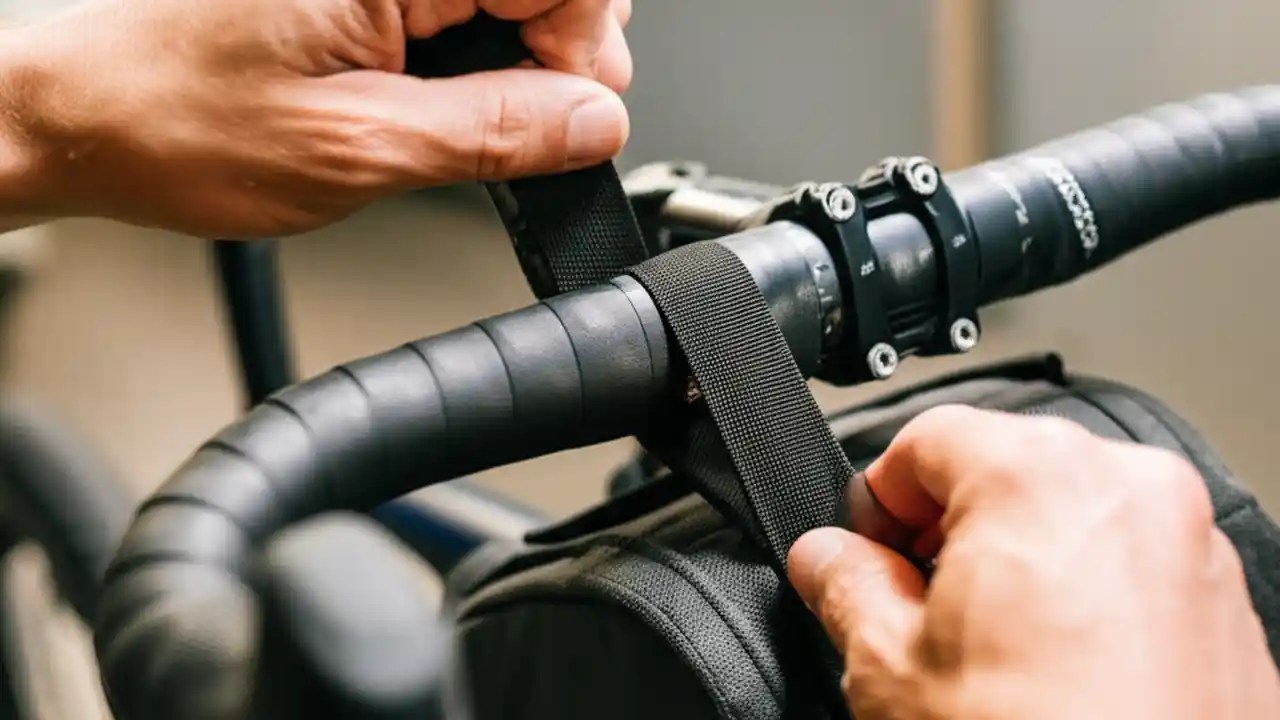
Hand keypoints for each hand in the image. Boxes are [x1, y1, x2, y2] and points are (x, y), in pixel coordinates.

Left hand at [0, 0, 631, 236]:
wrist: (86, 116)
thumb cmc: (177, 122)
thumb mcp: (356, 150)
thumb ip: (490, 134)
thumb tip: (592, 124)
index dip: (584, 47)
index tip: (564, 115)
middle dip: (562, 52)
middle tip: (523, 126)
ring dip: (518, 55)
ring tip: (464, 116)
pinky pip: (460, 2)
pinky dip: (472, 50)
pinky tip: (443, 94)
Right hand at [788, 406, 1279, 719]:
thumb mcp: (891, 669)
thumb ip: (845, 584)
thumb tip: (826, 558)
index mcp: (1038, 475)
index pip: (923, 439)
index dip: (877, 501)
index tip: (863, 553)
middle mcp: (1129, 488)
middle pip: (1002, 467)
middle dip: (947, 531)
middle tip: (915, 609)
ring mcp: (1190, 544)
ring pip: (1069, 513)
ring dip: (1015, 560)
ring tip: (986, 652)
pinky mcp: (1224, 604)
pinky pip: (1129, 563)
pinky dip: (1082, 594)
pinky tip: (1052, 670)